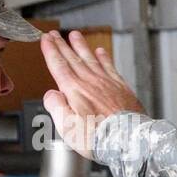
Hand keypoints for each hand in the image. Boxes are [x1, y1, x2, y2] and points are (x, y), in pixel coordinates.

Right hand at [40, 29, 144, 158]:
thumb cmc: (100, 139)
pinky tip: (100, 51)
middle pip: (73, 59)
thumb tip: (51, 94)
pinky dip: (104, 58)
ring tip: (75, 36)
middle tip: (54, 34)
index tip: (45, 39)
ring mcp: (108, 84)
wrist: (130, 142)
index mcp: (75, 91)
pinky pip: (110, 67)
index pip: (59, 66)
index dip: (50, 51)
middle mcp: (91, 83)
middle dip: (62, 45)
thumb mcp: (68, 127)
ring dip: (81, 46)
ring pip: (91, 60)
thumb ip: (56, 107)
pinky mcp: (122, 88)